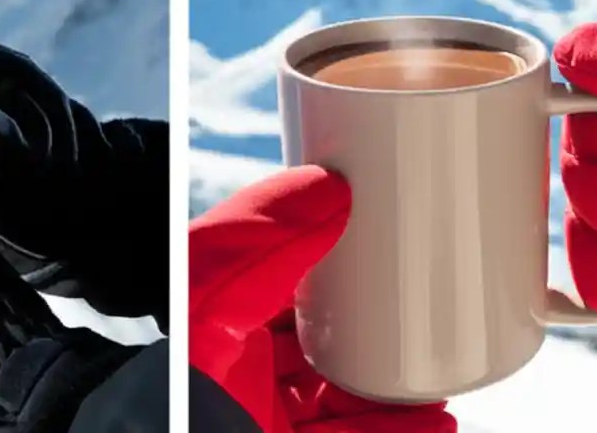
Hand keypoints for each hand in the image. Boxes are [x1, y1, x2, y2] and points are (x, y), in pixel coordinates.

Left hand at [189, 166, 455, 432]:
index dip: (332, 252)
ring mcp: (258, 416)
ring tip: (441, 371)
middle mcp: (237, 368)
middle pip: (318, 339)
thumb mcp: (203, 298)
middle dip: (372, 326)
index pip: (283, 273)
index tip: (383, 236)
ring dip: (393, 386)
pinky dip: (395, 431)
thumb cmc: (154, 385)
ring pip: (340, 397)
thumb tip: (329, 187)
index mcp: (214, 318)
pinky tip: (435, 421)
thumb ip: (259, 241)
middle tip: (424, 307)